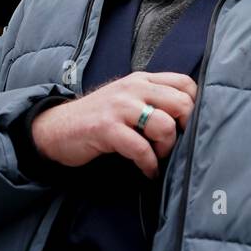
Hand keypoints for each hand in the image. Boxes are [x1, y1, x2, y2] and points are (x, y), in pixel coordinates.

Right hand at [31, 71, 196, 177]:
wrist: (56, 127)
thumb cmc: (97, 118)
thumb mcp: (127, 99)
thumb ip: (153, 100)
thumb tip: (188, 118)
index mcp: (142, 80)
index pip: (185, 83)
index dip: (194, 106)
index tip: (188, 126)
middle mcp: (134, 88)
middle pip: (181, 103)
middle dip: (185, 129)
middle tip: (174, 145)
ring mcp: (120, 107)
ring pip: (164, 126)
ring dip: (166, 149)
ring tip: (157, 157)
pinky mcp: (107, 128)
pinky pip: (141, 148)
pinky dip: (149, 164)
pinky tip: (146, 170)